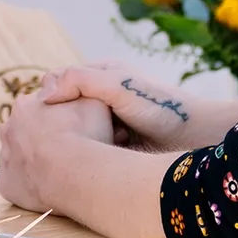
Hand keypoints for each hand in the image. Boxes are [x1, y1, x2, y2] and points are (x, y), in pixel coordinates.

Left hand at [0, 81, 115, 210]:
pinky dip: (33, 186)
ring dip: (39, 162)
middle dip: (47, 139)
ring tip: (64, 172)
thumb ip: (83, 91)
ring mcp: (5, 158)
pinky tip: (52, 188)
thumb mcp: (94, 100)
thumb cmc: (84, 134)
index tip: (78, 130)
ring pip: (23, 158)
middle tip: (72, 151)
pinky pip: (19, 184)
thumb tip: (81, 95)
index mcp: (25, 104)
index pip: (43, 108)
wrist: (71, 171)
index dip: (62, 119)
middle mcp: (8, 129)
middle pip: (29, 132)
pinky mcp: (6, 185)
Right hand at [33, 61, 237, 150]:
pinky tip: (86, 163)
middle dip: (57, 122)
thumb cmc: (158, 107)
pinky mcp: (112, 142)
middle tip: (58, 138)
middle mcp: (100, 94)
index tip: (46, 117)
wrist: (193, 137)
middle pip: (63, 106)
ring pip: (73, 129)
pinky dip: (84, 154)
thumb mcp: (117, 87)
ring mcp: (105, 119)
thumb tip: (44, 96)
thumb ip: (80, 82)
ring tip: (77, 150)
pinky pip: (87, 146)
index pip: (58, 81)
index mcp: (100, 73)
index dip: (48, 98)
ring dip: (72, 139)